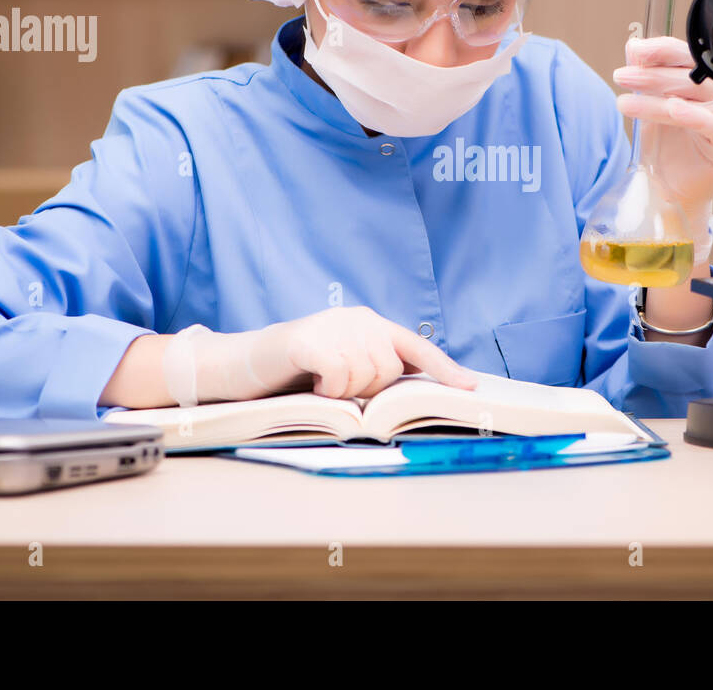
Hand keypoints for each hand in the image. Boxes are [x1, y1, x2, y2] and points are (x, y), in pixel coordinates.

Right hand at [163, 307, 479, 405]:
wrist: (243, 365)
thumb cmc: (296, 372)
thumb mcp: (343, 366)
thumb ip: (376, 368)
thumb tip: (419, 385)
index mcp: (368, 323)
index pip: (415, 347)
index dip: (444, 369)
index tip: (470, 389)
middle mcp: (356, 319)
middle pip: (389, 371)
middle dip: (369, 391)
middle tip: (336, 388)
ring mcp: (333, 326)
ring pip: (365, 379)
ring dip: (344, 394)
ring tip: (319, 385)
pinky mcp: (310, 340)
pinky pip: (339, 379)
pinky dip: (327, 391)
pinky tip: (310, 384)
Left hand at [612, 35, 712, 252]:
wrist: (668, 190)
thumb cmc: (665, 149)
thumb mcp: (647, 108)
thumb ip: (644, 78)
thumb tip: (633, 46)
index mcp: (699, 83)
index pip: (685, 56)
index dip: (661, 50)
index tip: (636, 51)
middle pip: (688, 76)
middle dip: (651, 75)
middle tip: (622, 77)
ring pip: (694, 99)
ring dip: (658, 97)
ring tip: (626, 103)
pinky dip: (694, 115)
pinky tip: (674, 109)